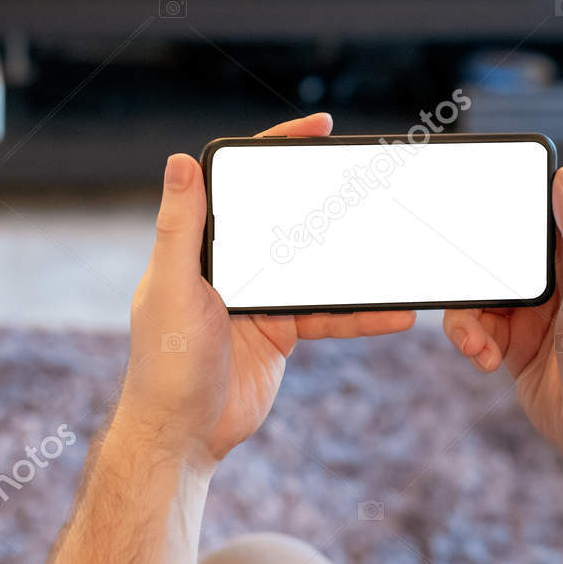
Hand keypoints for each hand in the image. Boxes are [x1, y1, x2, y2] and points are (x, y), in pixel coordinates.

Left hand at [114, 113, 415, 471]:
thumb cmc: (165, 366)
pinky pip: (328, 313)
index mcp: (199, 244)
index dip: (276, 147)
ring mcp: (258, 298)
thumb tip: (178, 160)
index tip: (316, 126)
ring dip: (355, 261)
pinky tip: (393, 314)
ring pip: (316, 267)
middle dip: (327, 200)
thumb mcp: (173, 290)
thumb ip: (180, 228)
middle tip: (370, 181)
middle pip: (286, 218)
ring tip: (397, 251)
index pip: (240, 182)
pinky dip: (360, 314)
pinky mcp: (280, 332)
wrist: (182, 437)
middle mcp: (229, 264)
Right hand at [443, 165, 562, 482]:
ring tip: (476, 344)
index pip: (542, 221)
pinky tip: (481, 358)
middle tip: (459, 277)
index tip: (476, 205)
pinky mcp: (516, 350)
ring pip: (480, 295)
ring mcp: (535, 319)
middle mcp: (560, 285)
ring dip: (467, 315)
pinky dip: (469, 340)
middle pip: (500, 257)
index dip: (510, 212)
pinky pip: (476, 330)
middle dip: (474, 268)